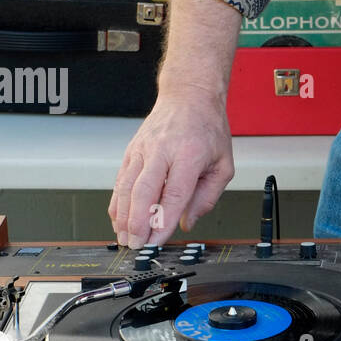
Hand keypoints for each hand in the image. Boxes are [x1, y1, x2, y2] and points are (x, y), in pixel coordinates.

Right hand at [109, 92, 234, 247]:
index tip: (157, 241)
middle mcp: (162, 151)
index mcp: (189, 154)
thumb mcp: (223, 164)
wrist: (188, 96)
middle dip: (137, 222)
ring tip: (124, 237)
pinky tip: (117, 219)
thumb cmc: (208, 129)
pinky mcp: (131, 150)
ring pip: (127, 186)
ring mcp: (143, 149)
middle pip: (144, 191)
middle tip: (136, 244)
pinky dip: (117, 202)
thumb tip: (187, 222)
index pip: (174, 194)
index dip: (163, 221)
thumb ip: (207, 197)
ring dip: (123, 215)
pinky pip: (120, 180)